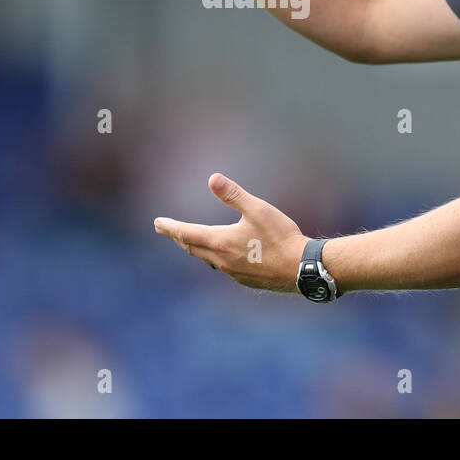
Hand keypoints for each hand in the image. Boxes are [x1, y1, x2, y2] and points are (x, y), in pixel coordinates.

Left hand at [154, 174, 309, 292]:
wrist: (301, 268)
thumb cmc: (281, 236)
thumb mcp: (258, 209)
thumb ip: (234, 195)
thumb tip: (212, 178)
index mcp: (221, 241)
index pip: (187, 233)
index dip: (170, 227)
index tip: (157, 223)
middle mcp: (222, 260)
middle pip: (193, 248)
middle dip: (178, 238)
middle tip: (167, 231)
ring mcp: (233, 273)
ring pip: (206, 259)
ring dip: (195, 248)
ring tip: (190, 241)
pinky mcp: (245, 280)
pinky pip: (221, 268)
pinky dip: (213, 258)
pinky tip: (220, 256)